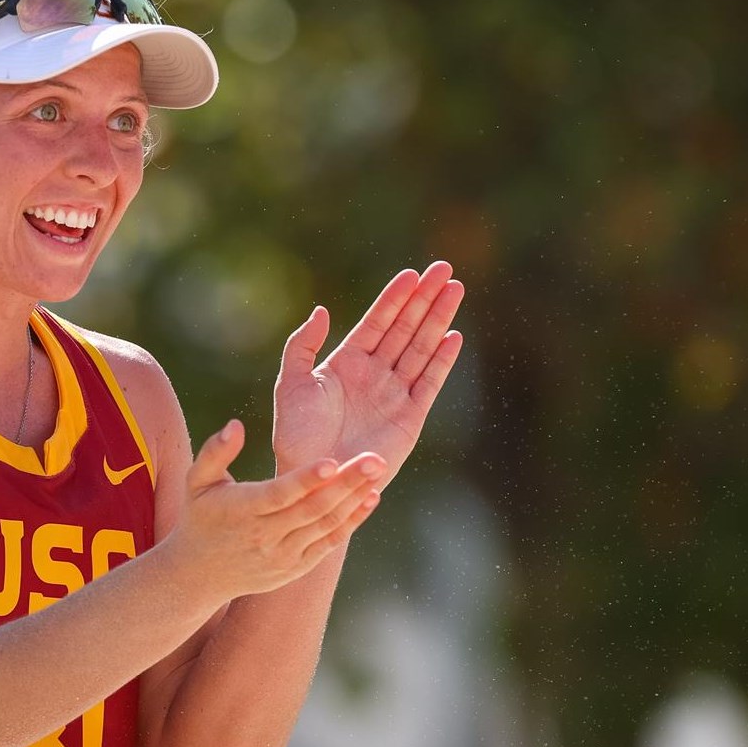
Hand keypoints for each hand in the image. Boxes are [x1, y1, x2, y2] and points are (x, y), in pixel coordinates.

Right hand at [159, 420, 384, 602]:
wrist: (199, 574)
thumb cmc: (201, 516)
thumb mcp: (196, 482)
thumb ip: (215, 451)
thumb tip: (236, 425)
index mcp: (242, 510)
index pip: (279, 494)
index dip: (306, 479)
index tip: (333, 461)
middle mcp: (264, 536)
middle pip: (312, 508)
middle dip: (347, 483)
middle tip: (376, 459)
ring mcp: (282, 556)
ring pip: (325, 525)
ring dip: (355, 499)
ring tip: (378, 471)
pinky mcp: (296, 568)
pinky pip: (329, 543)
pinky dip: (352, 521)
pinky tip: (370, 497)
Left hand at [273, 261, 464, 483]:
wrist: (313, 478)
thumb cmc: (296, 435)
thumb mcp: (292, 384)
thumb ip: (302, 345)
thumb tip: (321, 310)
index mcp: (347, 362)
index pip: (377, 322)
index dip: (395, 297)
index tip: (412, 274)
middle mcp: (375, 374)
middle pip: (406, 328)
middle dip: (425, 298)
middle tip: (445, 269)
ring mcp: (394, 394)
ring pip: (422, 348)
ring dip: (439, 319)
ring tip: (455, 290)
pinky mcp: (409, 418)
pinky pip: (429, 383)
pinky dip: (442, 361)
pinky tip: (454, 336)